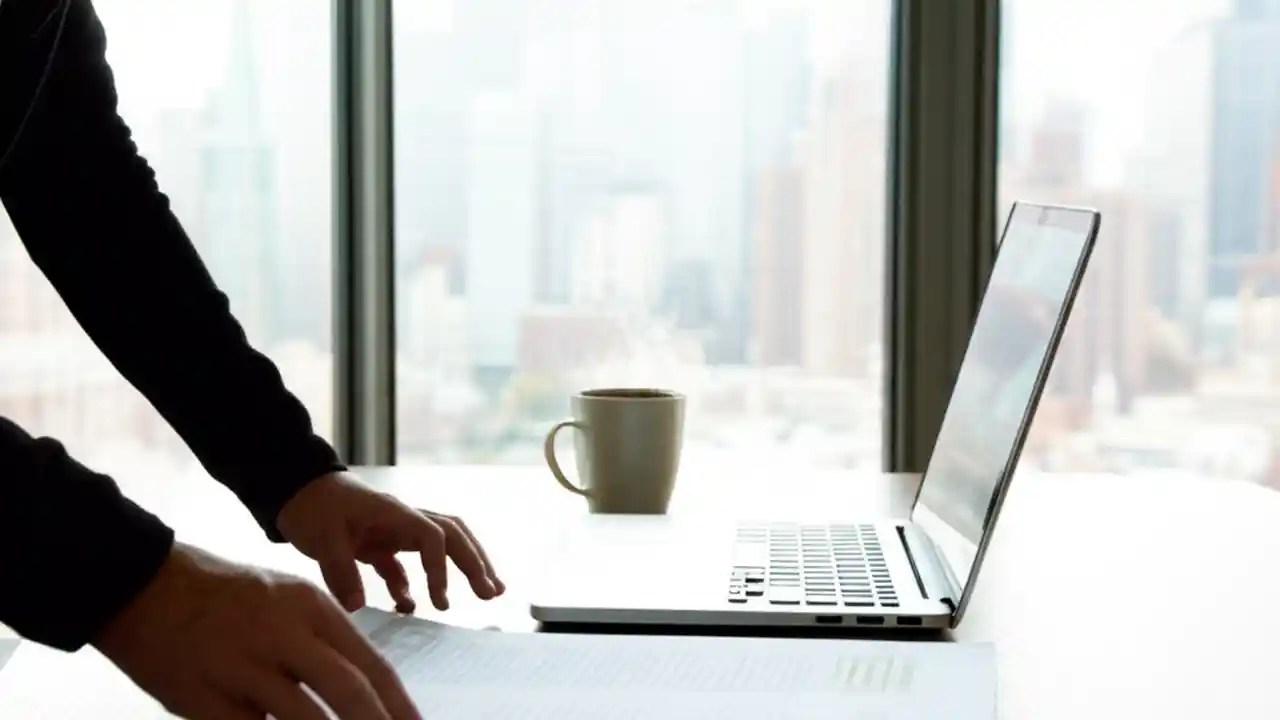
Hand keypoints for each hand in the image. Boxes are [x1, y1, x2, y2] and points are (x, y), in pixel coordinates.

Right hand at [94, 542, 419, 719]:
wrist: (144, 586)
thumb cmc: (225, 597)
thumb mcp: (285, 600)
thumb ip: (322, 643)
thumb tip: (361, 693)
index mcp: (311, 608)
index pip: (369, 663)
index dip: (398, 703)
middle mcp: (284, 634)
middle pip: (348, 691)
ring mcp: (243, 667)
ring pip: (305, 717)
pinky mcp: (205, 698)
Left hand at [276, 471, 503, 613]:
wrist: (293, 489)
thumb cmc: (310, 506)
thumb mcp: (321, 537)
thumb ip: (340, 570)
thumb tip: (358, 606)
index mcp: (395, 514)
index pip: (434, 537)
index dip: (442, 570)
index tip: (438, 602)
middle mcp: (403, 519)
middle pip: (453, 535)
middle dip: (475, 564)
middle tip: (491, 594)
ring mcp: (394, 529)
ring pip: (441, 545)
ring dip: (463, 568)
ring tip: (485, 593)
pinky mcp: (379, 542)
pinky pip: (406, 563)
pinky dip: (414, 584)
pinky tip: (411, 607)